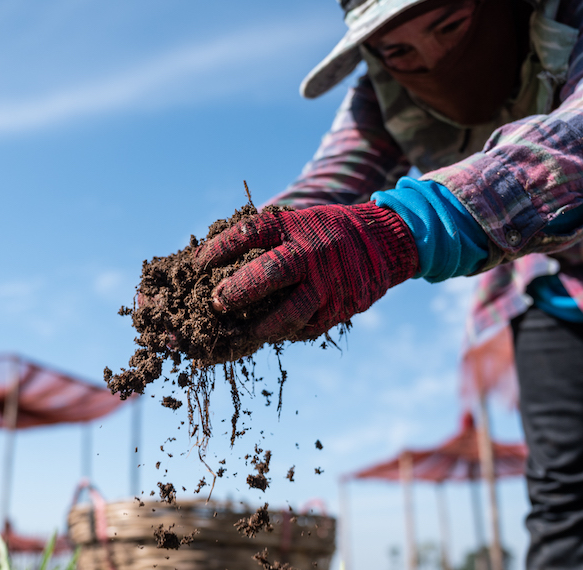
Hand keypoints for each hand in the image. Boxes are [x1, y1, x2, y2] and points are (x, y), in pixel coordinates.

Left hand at [193, 202, 417, 341]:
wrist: (384, 241)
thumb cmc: (324, 232)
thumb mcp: (297, 222)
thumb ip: (265, 240)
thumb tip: (213, 266)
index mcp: (294, 226)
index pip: (251, 233)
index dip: (221, 248)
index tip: (198, 265)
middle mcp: (311, 253)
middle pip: (270, 274)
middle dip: (238, 291)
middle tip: (215, 303)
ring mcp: (327, 283)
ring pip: (290, 313)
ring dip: (259, 327)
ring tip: (238, 333)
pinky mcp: (339, 309)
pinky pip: (306, 328)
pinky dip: (285, 333)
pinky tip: (270, 333)